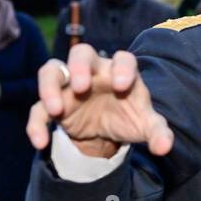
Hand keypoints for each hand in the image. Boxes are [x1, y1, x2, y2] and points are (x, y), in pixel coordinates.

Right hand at [26, 43, 173, 158]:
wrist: (107, 132)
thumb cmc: (128, 117)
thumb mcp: (145, 126)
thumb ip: (158, 133)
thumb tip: (165, 147)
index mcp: (121, 72)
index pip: (124, 59)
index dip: (123, 68)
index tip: (122, 86)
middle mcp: (94, 72)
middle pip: (82, 53)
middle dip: (80, 66)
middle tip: (81, 87)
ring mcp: (69, 85)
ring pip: (52, 71)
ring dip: (49, 87)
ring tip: (55, 109)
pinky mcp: (54, 104)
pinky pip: (38, 109)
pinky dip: (36, 124)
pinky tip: (41, 143)